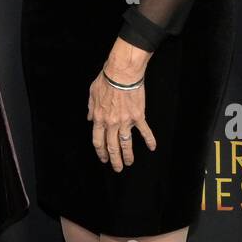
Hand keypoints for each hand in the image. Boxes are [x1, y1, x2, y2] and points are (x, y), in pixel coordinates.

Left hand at [87, 41, 156, 171]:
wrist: (122, 73)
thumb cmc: (106, 80)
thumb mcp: (92, 93)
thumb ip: (91, 108)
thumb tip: (90, 119)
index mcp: (99, 118)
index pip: (98, 141)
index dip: (101, 152)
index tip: (103, 158)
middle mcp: (111, 123)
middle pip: (112, 146)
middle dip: (114, 160)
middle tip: (117, 168)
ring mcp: (125, 121)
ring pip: (126, 144)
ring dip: (128, 156)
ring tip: (129, 163)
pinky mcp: (138, 116)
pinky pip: (144, 131)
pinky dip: (149, 140)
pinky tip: (152, 147)